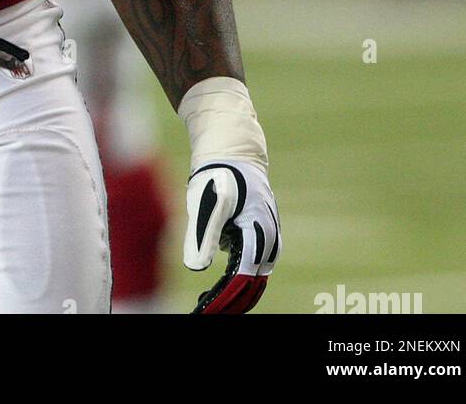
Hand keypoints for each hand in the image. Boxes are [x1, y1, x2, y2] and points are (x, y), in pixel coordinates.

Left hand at [184, 160, 279, 313]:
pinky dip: (233, 281)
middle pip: (251, 284)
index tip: (205, 310)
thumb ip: (203, 234)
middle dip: (229, 303)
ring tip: (204, 306)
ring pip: (251, 279)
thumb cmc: (218, 174)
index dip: (224, 299)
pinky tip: (213, 291)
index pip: (242, 278)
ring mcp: (266, 240)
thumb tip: (197, 269)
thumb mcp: (206, 200)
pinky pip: (249, 268)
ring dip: (233, 296)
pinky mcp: (259, 239)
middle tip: (203, 312)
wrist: (234, 152)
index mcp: (258, 233)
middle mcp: (268, 240)